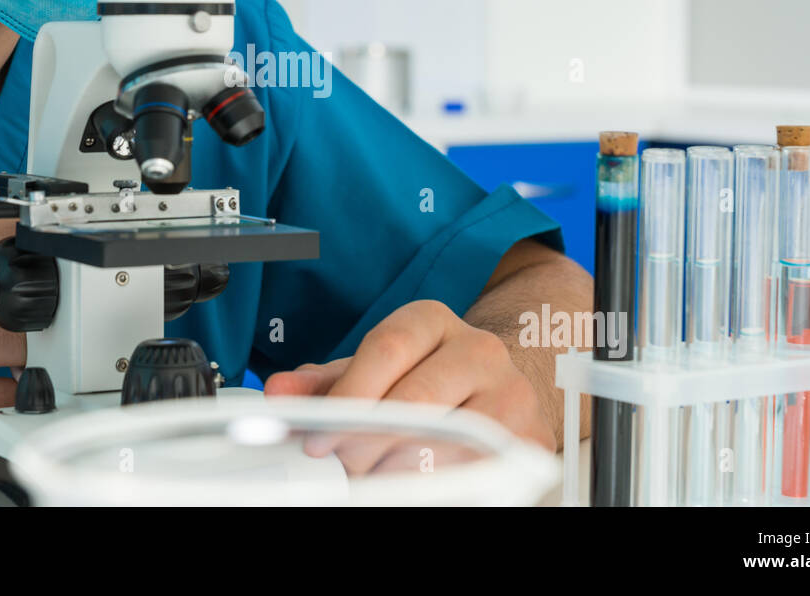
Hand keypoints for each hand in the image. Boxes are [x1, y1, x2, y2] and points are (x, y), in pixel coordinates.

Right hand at [0, 219, 25, 487]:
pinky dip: (10, 397)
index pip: (8, 239)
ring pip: (29, 346)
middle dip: (35, 318)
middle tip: (24, 332)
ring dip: (27, 360)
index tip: (48, 270)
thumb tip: (29, 256)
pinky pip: (14, 394)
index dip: (36, 258)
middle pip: (27, 297)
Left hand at [264, 299, 554, 468]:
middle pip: (417, 398)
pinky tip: (417, 487)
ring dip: (403, 469)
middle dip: (369, 443)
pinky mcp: (530, 437)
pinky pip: (481, 465)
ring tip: (374, 481)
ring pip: (450, 437)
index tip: (318, 439)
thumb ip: (326, 382)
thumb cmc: (428, 380)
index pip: (387, 350)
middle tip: (343, 471)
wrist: (498, 391)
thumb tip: (280, 392)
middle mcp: (477, 349)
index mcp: (432, 322)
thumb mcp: (374, 372)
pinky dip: (443, 484)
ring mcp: (511, 392)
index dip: (348, 398)